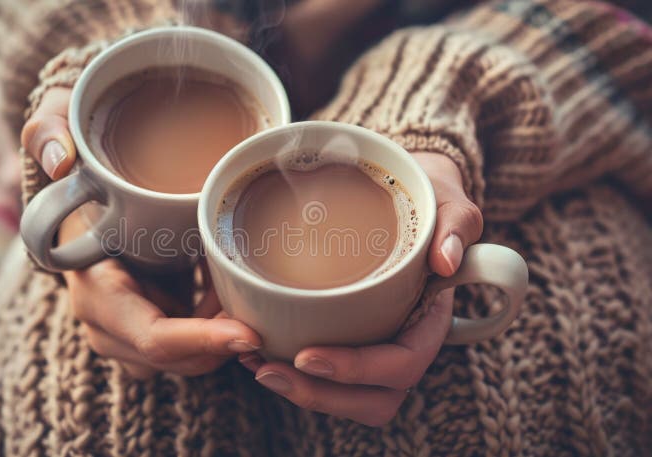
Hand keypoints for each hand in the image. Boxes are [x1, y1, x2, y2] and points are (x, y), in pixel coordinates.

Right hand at [21, 89, 261, 378]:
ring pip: (190, 361)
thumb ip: (49, 128)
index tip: (250, 332)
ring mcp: (123, 341)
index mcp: (93, 290)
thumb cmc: (80, 170)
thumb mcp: (61, 139)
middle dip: (225, 336)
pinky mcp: (144, 339)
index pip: (153, 337)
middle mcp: (105, 328)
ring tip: (241, 283)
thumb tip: (57, 156)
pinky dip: (215, 327)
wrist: (79, 201)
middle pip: (181, 359)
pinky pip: (190, 351)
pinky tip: (227, 291)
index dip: (203, 340)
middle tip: (260, 292)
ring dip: (223, 331)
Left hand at [240, 153, 482, 426]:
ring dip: (297, 390)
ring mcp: (374, 349)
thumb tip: (445, 260)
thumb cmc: (427, 204)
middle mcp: (403, 345)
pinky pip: (323, 378)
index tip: (308, 355)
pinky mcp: (346, 343)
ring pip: (344, 398)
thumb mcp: (447, 203)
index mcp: (429, 322)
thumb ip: (456, 224)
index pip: (402, 364)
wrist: (403, 200)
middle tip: (267, 370)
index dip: (358, 370)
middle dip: (317, 394)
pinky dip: (288, 372)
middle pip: (372, 400)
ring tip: (253, 363)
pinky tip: (252, 349)